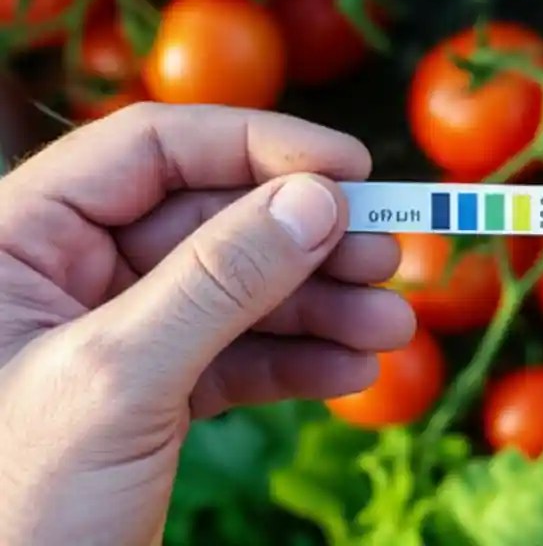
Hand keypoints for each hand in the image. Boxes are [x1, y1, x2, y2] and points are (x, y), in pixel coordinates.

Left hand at [0, 104, 414, 545]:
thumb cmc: (10, 508)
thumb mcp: (117, 381)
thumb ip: (217, 282)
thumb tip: (314, 201)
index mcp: (18, 242)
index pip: (150, 151)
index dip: (258, 147)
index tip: (351, 169)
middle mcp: (65, 276)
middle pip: (210, 221)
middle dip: (307, 242)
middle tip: (390, 255)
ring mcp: (111, 337)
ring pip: (235, 292)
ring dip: (321, 307)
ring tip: (390, 326)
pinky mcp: (147, 398)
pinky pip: (235, 357)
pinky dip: (297, 363)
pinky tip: (352, 372)